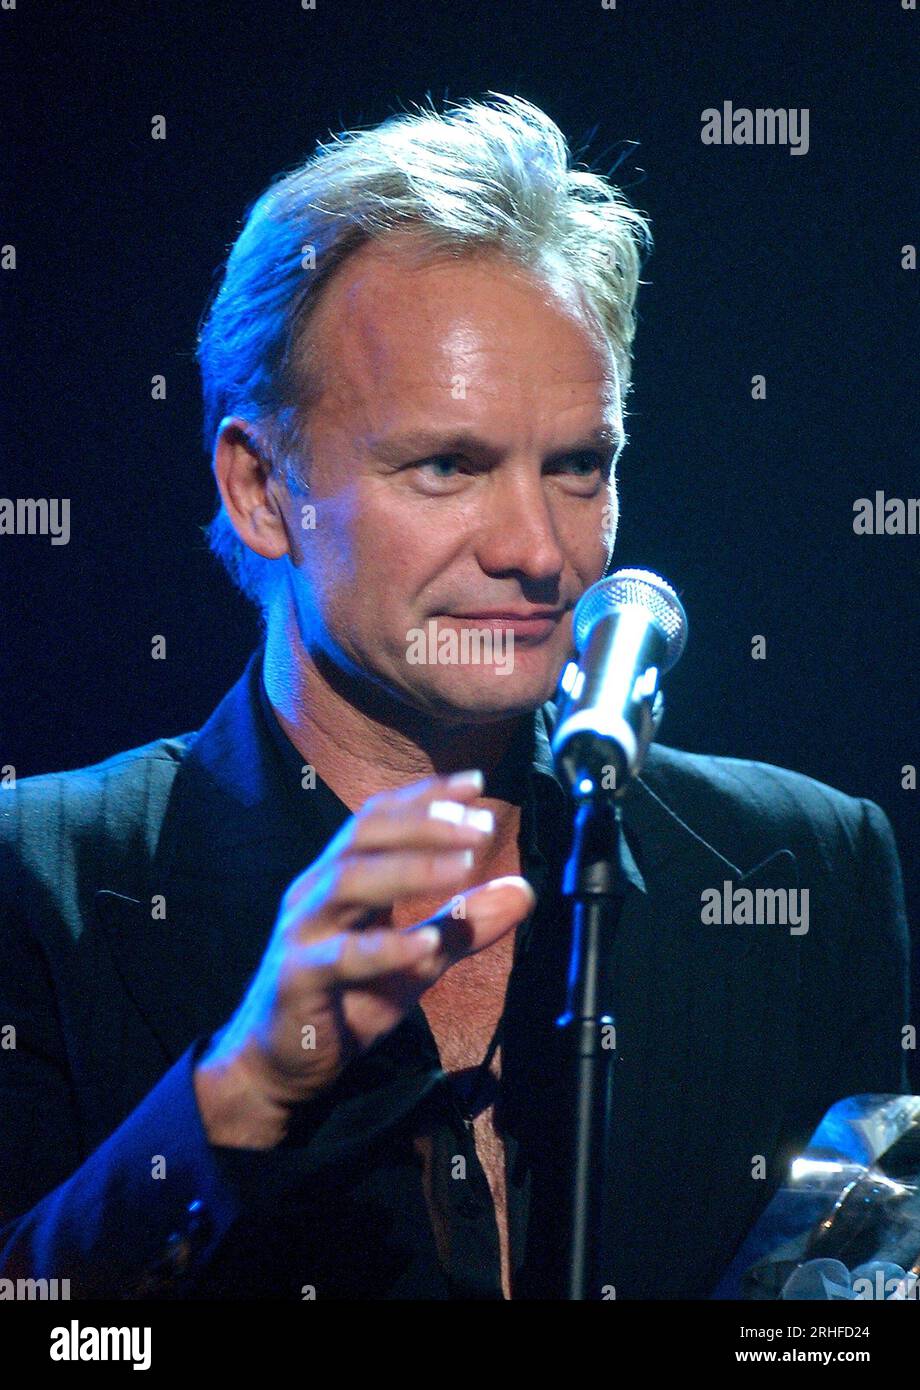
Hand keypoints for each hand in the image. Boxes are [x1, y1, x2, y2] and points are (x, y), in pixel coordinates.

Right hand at [196, 770, 533, 1135]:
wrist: (282, 1060)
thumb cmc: (348, 997)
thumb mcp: (418, 957)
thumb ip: (463, 922)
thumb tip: (523, 890)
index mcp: (342, 875)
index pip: (380, 817)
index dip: (425, 796)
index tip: (476, 783)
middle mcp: (319, 891)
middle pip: (366, 835)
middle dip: (425, 824)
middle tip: (480, 827)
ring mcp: (304, 931)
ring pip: (351, 881)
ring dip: (411, 869)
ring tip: (463, 866)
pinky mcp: (298, 978)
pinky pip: (341, 957)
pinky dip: (385, 948)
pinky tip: (425, 946)